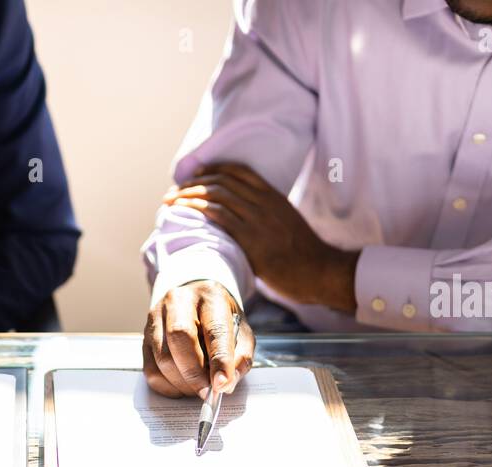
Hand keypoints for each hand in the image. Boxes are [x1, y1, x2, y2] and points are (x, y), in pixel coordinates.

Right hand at [143, 279, 253, 397]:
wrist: (195, 302)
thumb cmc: (220, 320)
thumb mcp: (242, 333)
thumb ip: (240, 358)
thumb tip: (225, 384)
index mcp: (210, 296)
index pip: (214, 329)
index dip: (219, 360)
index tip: (222, 384)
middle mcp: (178, 301)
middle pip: (180, 337)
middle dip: (194, 373)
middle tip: (207, 392)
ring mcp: (156, 318)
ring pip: (162, 358)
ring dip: (182, 382)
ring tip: (198, 388)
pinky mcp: (144, 337)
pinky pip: (150, 369)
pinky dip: (167, 386)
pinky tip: (182, 385)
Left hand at [165, 164, 359, 312]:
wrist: (321, 271)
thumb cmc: (305, 257)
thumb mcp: (287, 227)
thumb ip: (267, 218)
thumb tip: (246, 224)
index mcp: (274, 197)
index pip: (240, 172)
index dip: (213, 170)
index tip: (195, 175)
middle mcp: (265, 203)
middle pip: (222, 181)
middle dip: (193, 184)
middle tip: (174, 192)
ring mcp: (259, 219)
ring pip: (217, 195)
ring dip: (189, 196)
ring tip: (171, 202)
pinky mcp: (252, 238)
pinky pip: (221, 216)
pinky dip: (199, 210)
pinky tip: (185, 212)